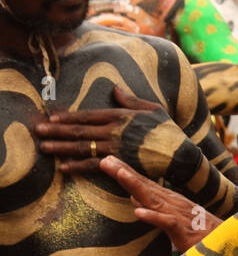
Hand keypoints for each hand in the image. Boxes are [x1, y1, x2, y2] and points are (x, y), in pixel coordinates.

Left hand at [36, 85, 181, 175]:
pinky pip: (93, 165)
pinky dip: (78, 167)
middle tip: (38, 131)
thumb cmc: (167, 130)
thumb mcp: (152, 108)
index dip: (69, 117)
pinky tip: (64, 167)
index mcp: (120, 116)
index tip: (53, 117)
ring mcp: (114, 148)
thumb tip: (114, 88)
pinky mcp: (119, 163)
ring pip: (82, 148)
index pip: (89, 115)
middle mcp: (114, 131)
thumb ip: (130, 100)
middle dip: (57, 131)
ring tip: (44, 147)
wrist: (180, 154)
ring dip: (61, 148)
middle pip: (79, 131)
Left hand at [99, 155, 219, 250]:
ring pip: (155, 200)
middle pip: (146, 187)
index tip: (108, 161)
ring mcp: (180, 217)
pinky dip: (154, 217)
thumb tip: (134, 198)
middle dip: (125, 173)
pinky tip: (138, 212)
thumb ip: (155, 209)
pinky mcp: (185, 232)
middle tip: (104, 160)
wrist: (228, 247)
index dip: (126, 173)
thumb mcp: (174, 221)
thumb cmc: (201, 236)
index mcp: (171, 202)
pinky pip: (167, 223)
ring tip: (119, 174)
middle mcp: (174, 205)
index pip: (145, 185)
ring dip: (137, 186)